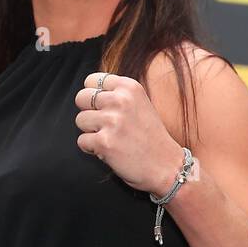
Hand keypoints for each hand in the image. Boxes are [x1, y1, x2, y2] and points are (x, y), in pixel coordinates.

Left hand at [74, 71, 186, 194]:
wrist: (167, 166)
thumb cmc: (150, 137)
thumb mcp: (139, 104)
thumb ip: (117, 95)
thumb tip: (90, 91)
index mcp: (129, 88)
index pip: (91, 80)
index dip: (93, 96)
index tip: (102, 107)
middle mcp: (120, 100)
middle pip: (81, 98)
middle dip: (88, 112)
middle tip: (104, 124)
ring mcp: (112, 121)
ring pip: (80, 120)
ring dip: (90, 131)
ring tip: (111, 137)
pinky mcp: (104, 142)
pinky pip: (82, 141)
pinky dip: (91, 149)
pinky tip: (109, 150)